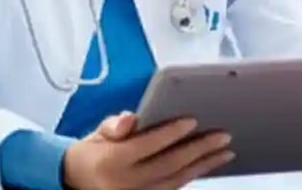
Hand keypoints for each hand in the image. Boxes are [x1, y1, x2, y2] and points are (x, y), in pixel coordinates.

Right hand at [62, 111, 234, 189]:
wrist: (76, 183)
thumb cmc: (92, 152)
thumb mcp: (96, 134)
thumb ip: (114, 125)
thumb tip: (129, 118)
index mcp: (112, 161)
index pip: (147, 145)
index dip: (171, 132)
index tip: (194, 119)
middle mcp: (125, 183)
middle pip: (169, 164)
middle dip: (199, 149)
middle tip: (223, 136)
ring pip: (176, 180)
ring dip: (204, 166)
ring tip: (225, 152)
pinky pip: (173, 189)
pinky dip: (193, 176)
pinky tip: (208, 165)